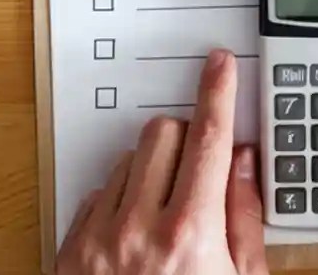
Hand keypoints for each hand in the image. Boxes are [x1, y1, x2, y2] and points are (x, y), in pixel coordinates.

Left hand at [56, 49, 265, 274]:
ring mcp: (99, 239)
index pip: (208, 140)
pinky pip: (96, 195)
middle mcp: (138, 230)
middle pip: (162, 134)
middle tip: (198, 174)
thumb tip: (241, 162)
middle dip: (185, 142)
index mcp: (190, 234)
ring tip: (165, 219)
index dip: (218, 94)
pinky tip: (136, 235)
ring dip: (151, 175)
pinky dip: (119, 204)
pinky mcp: (72, 251)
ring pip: (127, 161)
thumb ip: (245, 218)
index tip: (219, 66)